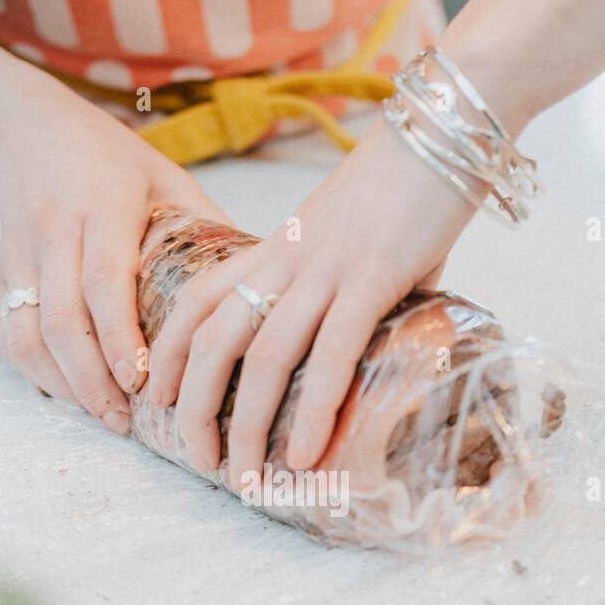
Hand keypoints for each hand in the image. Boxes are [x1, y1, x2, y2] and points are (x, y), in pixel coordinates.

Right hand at [0, 34, 229, 431]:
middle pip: (64, 320)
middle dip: (93, 380)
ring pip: (27, 334)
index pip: (106, 281)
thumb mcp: (161, 173)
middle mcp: (54, 229)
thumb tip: (257, 279)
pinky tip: (66, 391)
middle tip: (124, 419)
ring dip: (61, 385)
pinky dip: (34, 371)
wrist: (13, 123)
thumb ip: (203, 224)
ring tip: (99, 413)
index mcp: (103, 204)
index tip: (142, 381)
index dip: (121, 338)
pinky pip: (7, 332)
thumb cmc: (103, 154)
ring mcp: (18, 251)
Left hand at [145, 115, 477, 477]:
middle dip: (195, 408)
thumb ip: (352, 290)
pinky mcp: (372, 278)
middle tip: (199, 461)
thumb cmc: (408, 185)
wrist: (447, 124)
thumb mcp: (358, 241)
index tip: (157, 398)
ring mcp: (325, 268)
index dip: (167, 352)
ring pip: (263, 357)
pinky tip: (306, 456)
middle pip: (213, 340)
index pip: (196, 300)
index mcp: (275, 246)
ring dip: (247, 426)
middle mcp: (285, 259)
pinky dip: (314, 412)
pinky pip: (331, 355)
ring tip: (248, 479)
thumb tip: (377, 342)